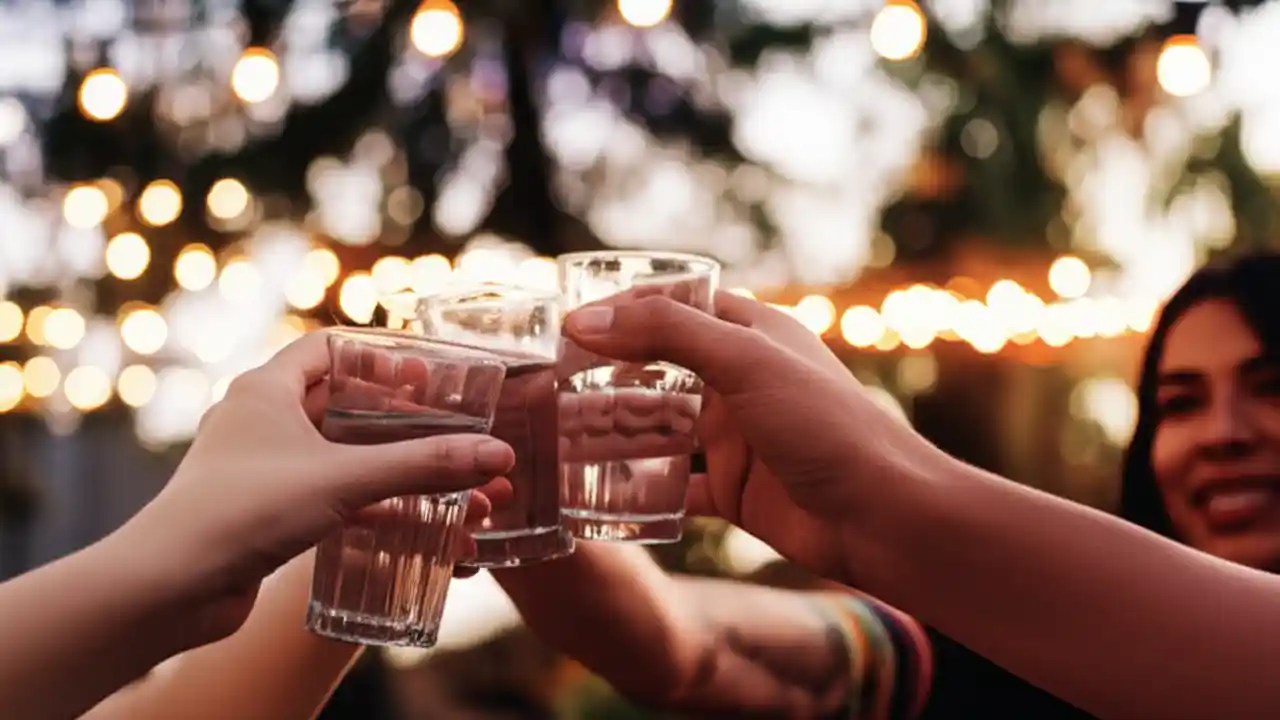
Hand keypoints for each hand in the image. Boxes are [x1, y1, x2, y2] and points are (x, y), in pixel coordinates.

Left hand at [116, 331, 515, 643]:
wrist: (171, 587)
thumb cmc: (243, 511)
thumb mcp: (345, 479)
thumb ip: (423, 465)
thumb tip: (497, 454)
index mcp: (265, 389)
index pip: (327, 348)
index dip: (378, 357)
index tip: (423, 375)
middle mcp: (258, 422)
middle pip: (336, 401)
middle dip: (392, 414)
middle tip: (439, 423)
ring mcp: (258, 469)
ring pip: (333, 453)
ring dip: (383, 462)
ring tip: (435, 474)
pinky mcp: (262, 513)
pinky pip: (324, 493)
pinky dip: (364, 499)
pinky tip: (405, 517)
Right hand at [563, 292, 947, 582]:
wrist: (880, 515)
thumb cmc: (825, 425)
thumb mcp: (743, 361)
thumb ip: (665, 333)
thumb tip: (585, 320)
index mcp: (751, 334)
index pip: (675, 306)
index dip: (622, 310)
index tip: (566, 325)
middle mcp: (741, 381)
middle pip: (660, 368)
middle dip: (607, 374)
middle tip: (548, 384)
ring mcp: (737, 437)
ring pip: (660, 428)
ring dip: (615, 432)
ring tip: (558, 436)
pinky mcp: (734, 490)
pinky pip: (674, 486)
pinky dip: (639, 490)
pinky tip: (594, 494)